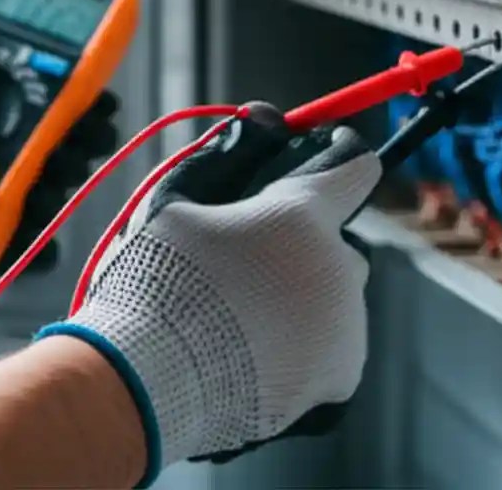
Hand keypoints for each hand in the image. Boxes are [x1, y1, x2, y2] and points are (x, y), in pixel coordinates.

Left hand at [0, 0, 119, 272]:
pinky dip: (27, 248)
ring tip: (68, 174)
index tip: (94, 84)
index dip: (66, 91)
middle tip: (94, 133)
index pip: (25, 96)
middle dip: (77, 139)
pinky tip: (46, 237)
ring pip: (28, 195)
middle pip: (40, 147)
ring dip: (59, 185)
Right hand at [35, 102, 379, 479]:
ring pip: (335, 298)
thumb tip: (268, 116)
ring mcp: (344, 328)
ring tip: (241, 316)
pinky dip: (306, 348)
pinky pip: (333, 349)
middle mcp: (338, 268)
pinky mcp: (339, 380)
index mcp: (301, 216)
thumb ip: (230, 155)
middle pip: (339, 242)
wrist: (147, 384)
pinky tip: (255, 352)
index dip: (338, 157)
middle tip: (247, 263)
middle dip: (303, 245)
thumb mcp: (175, 200)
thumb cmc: (154, 283)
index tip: (324, 154)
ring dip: (305, 297)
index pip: (355, 168)